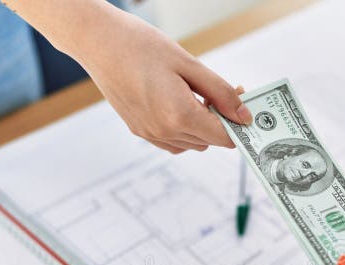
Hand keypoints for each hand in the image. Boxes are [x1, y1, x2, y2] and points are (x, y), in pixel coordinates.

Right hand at [72, 7, 251, 153]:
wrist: (98, 42)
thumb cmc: (141, 46)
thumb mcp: (189, 64)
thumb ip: (220, 92)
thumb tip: (244, 115)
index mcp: (179, 115)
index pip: (223, 137)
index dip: (239, 125)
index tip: (246, 107)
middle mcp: (164, 131)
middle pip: (209, 141)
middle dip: (222, 122)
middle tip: (225, 93)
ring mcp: (149, 133)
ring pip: (192, 144)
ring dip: (203, 127)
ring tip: (197, 95)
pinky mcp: (139, 130)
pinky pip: (173, 142)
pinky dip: (184, 130)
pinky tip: (181, 105)